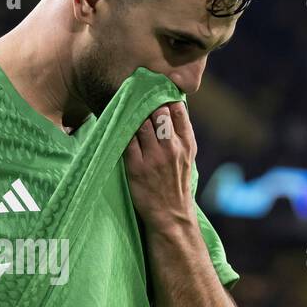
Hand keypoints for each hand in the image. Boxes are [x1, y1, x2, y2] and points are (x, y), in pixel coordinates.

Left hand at [124, 102, 196, 229]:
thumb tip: (172, 108)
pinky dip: (123, 132)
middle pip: (158, 112)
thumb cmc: (177, 184)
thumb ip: (182, 134)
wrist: (171, 214)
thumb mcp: (188, 157)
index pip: (177, 109)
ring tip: (125, 111)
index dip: (165, 97)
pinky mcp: (136, 168)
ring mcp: (154, 158)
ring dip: (133, 116)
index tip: (155, 91)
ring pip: (141, 123)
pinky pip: (127, 141)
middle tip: (136, 97)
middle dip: (147, 103)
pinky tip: (118, 127)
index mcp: (187, 143)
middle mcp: (172, 148)